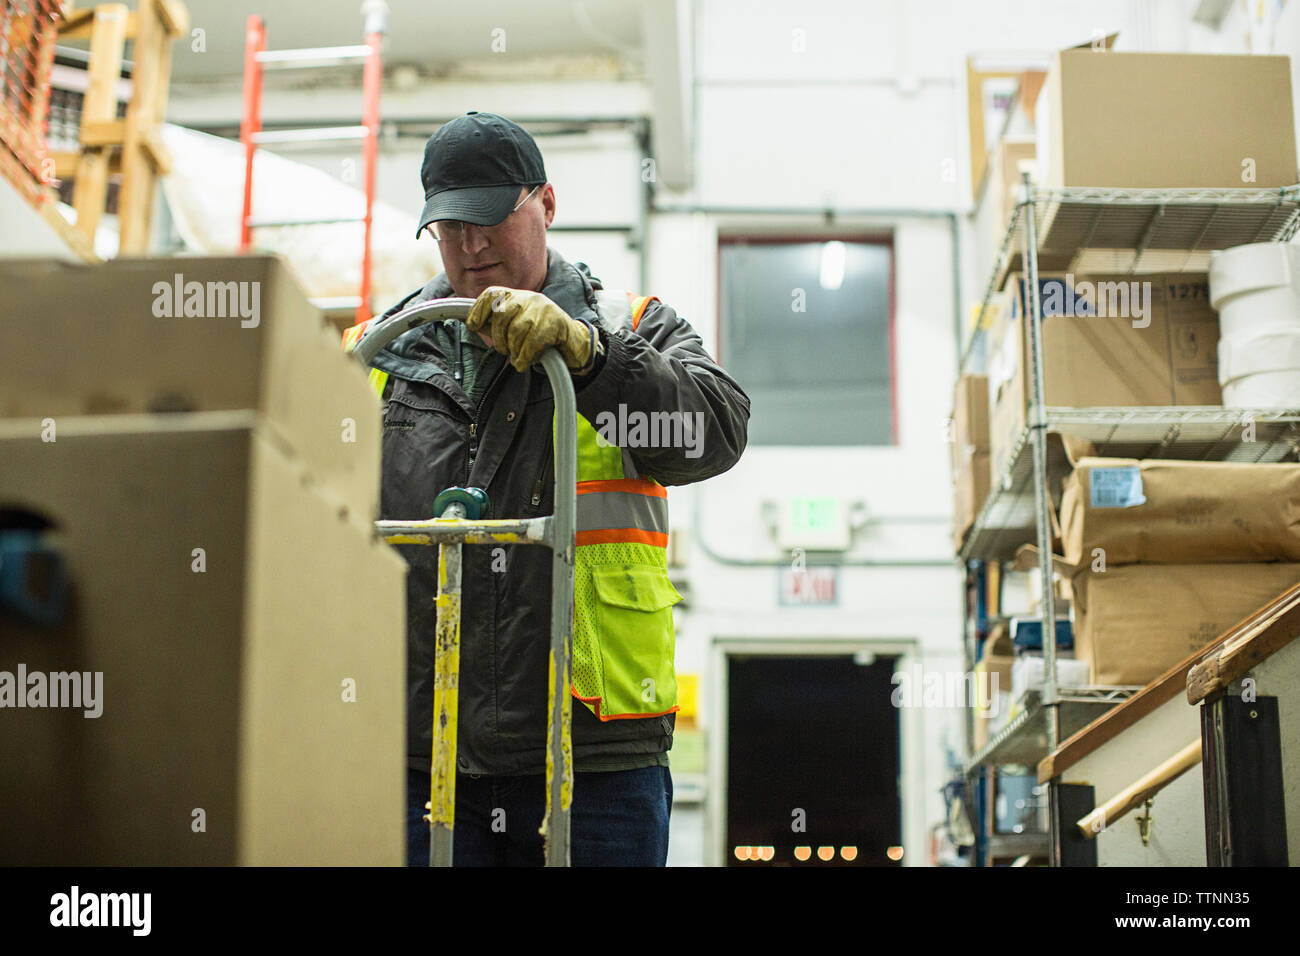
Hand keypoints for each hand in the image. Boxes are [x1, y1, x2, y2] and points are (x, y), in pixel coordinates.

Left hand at [466, 287, 592, 372]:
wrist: (575, 343)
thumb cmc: (541, 336)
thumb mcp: (517, 325)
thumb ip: (497, 324)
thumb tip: (472, 323)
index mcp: (519, 296)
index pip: (492, 294)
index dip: (479, 310)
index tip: (473, 325)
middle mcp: (530, 298)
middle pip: (501, 315)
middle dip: (498, 338)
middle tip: (504, 350)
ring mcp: (543, 309)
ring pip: (516, 331)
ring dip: (514, 350)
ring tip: (519, 356)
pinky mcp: (554, 324)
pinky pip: (530, 344)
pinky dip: (524, 358)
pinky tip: (526, 362)